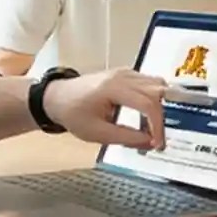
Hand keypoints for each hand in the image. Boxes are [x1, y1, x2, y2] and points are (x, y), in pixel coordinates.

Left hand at [44, 68, 167, 148]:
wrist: (57, 97)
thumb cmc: (73, 114)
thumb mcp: (97, 133)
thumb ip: (126, 137)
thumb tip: (150, 142)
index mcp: (113, 88)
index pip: (147, 104)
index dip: (157, 125)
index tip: (157, 144)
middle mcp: (123, 76)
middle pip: (157, 92)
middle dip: (160, 117)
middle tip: (157, 139)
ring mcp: (125, 72)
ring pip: (157, 85)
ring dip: (159, 107)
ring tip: (151, 129)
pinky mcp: (126, 74)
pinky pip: (149, 83)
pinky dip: (153, 100)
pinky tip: (145, 117)